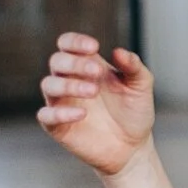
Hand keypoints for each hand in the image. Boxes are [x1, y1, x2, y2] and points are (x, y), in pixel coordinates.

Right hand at [38, 32, 154, 175]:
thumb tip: (118, 51)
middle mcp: (71, 81)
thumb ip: (133, 66)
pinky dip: (60, 112)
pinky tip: (82, 114)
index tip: (94, 47)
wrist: (133, 146)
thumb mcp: (141, 85)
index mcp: (88, 65)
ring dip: (68, 85)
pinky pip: (46, 115)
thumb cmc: (135, 111)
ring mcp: (62, 103)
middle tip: (97, 73)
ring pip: (48, 85)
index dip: (74, 41)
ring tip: (93, 91)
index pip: (67, 44)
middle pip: (56, 61)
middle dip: (74, 63)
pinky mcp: (57, 126)